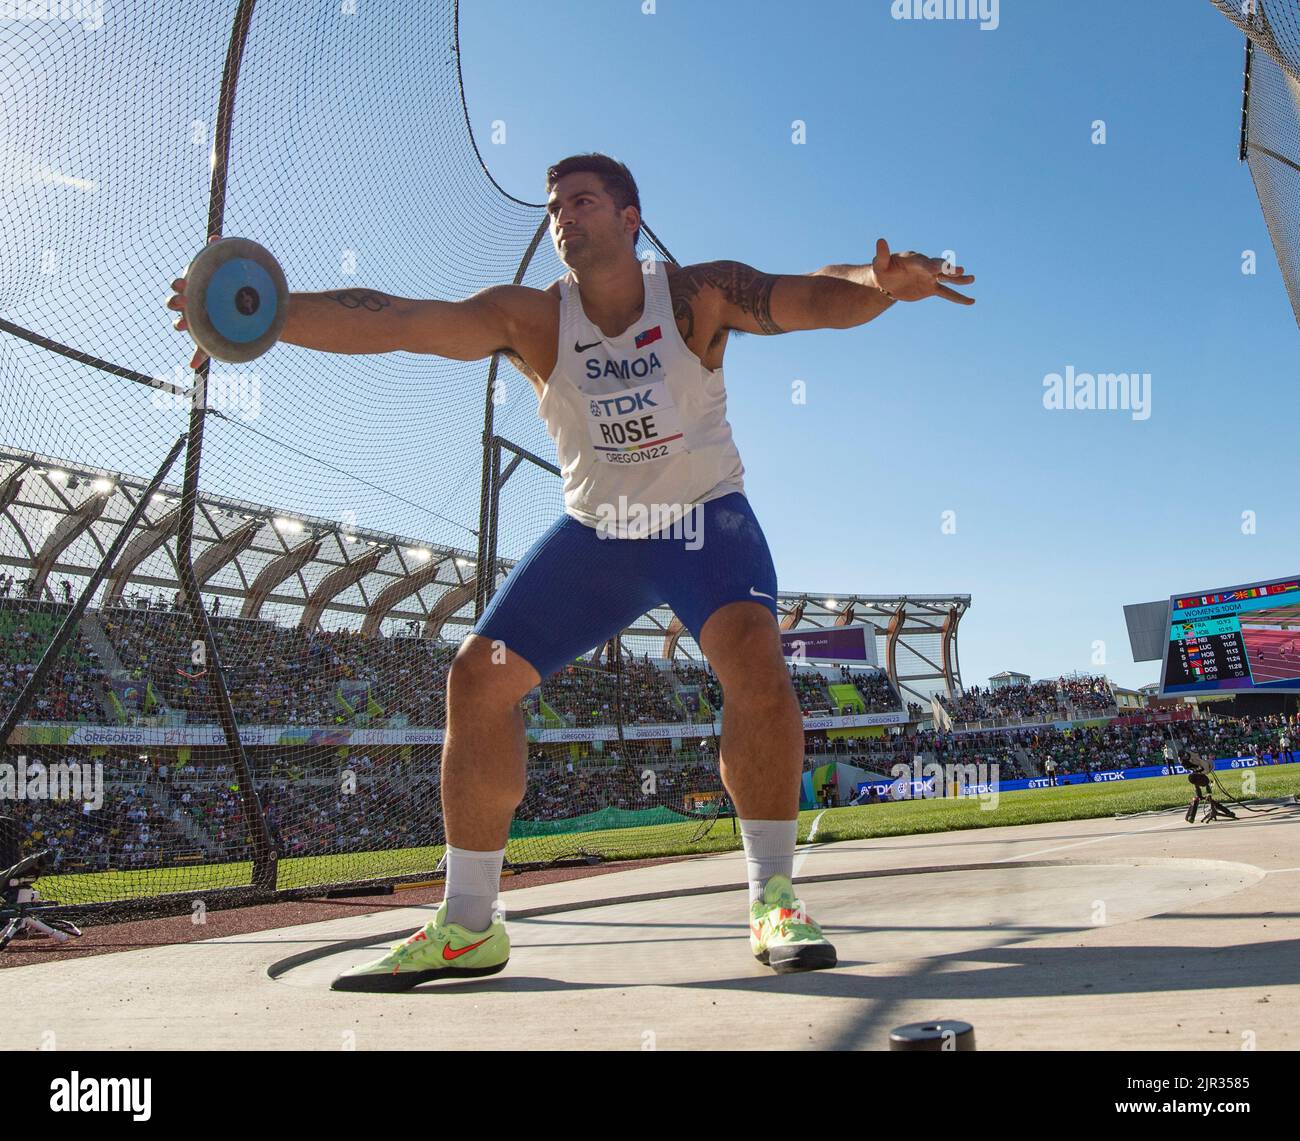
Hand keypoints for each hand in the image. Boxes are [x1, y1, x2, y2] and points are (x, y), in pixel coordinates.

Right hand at [167, 233, 219, 368]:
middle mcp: (191, 307)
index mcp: (194, 292)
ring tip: (181, 324)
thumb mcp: (224, 274)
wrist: (249, 310)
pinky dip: (195, 358)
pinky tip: (192, 365)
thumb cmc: (230, 292)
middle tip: (180, 299)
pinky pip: (199, 351)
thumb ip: (218, 254)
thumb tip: (215, 235)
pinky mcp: (206, 339)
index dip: (178, 286)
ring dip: (178, 324)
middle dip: (174, 301)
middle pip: (175, 304)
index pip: (179, 288)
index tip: (181, 283)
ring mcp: (197, 323)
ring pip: (181, 325)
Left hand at [872, 238, 975, 304]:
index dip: (929, 266)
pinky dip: (958, 298)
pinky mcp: (931, 288)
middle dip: (948, 269)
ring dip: (958, 279)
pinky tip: (971, 301)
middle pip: (938, 267)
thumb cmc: (882, 269)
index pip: (923, 262)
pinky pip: (947, 293)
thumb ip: (882, 254)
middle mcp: (926, 266)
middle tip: (960, 271)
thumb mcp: (879, 264)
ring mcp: (930, 277)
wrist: (887, 280)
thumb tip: (880, 240)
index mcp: (914, 259)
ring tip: (971, 279)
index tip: (934, 270)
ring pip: (947, 278)